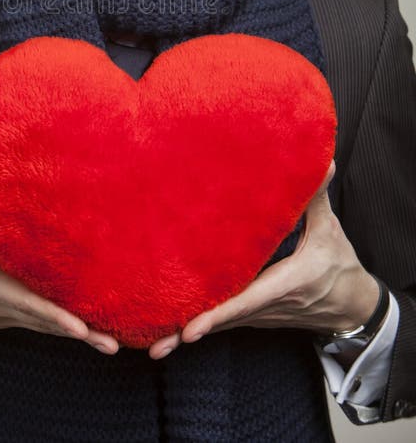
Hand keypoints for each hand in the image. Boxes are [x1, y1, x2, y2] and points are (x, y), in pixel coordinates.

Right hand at [0, 196, 118, 357]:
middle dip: (79, 332)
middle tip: (113, 343)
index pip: (21, 299)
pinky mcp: (7, 319)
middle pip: (42, 321)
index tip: (78, 325)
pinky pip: (40, 325)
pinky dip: (64, 329)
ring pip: (44, 328)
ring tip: (112, 344)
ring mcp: (3, 317)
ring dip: (79, 337)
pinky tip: (93, 334)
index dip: (50, 312)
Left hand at [148, 161, 379, 358]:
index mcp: (287, 284)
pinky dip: (198, 325)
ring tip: (153, 344)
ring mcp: (259, 315)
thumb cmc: (339, 265)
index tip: (190, 329)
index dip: (217, 314)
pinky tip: (169, 331)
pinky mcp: (253, 316)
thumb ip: (317, 198)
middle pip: (224, 321)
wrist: (352, 307)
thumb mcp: (330, 230)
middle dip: (188, 330)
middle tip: (155, 346)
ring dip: (186, 333)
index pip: (247, 301)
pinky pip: (223, 321)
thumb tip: (321, 162)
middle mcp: (268, 306)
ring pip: (220, 325)